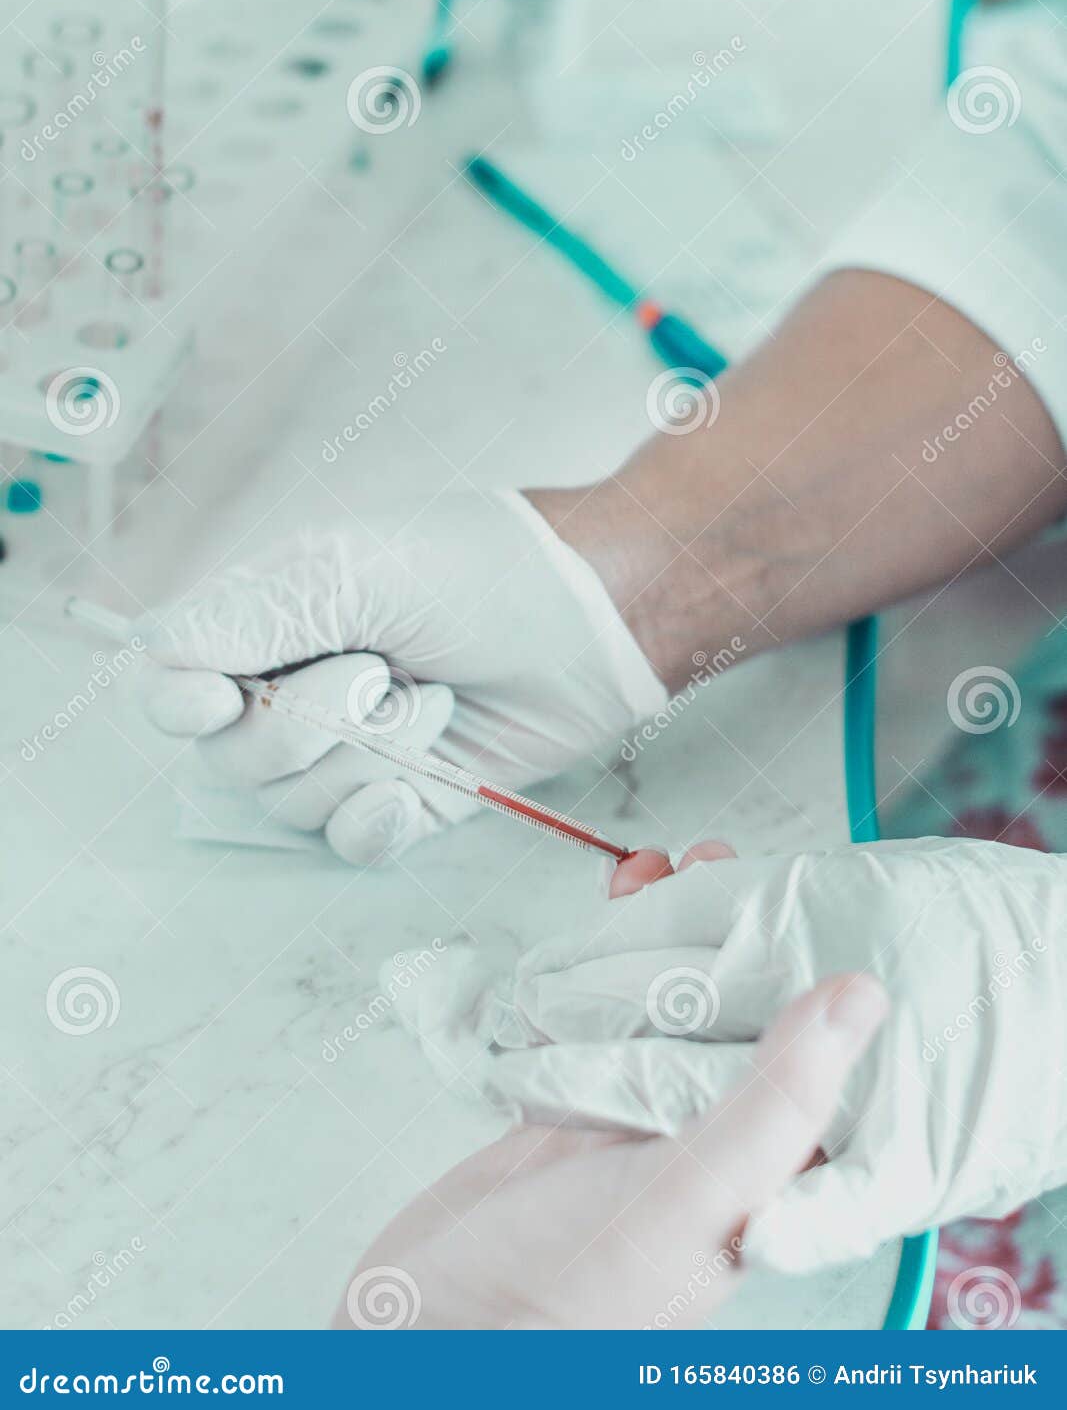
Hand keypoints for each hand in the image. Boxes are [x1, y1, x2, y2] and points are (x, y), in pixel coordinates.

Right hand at [139, 490, 662, 863]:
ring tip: (433, 700)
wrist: (597, 620)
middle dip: (305, 725)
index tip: (213, 702)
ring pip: (290, 805)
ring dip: (367, 759)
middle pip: (228, 758)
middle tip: (379, 671)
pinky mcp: (406, 797)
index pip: (173, 680)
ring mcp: (351, 751)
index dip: (178, 704)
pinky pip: (348, 841)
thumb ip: (255, 615)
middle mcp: (297, 689)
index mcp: (271, 620)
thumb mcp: (360, 571)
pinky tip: (421, 785)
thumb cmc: (484, 569)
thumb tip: (154, 652)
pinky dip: (380, 817)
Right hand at [492, 836, 1066, 1270]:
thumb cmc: (569, 1305)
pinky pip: (589, 1019)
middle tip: (714, 860)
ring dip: (658, 934)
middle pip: (728, 1013)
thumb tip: (860, 998)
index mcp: (755, 1174)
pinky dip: (591, 963)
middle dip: (724, 929)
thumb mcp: (690, 1198)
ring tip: (653, 870)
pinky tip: (595, 920)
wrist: (429, 1345)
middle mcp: (697, 1145)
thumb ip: (774, 1103)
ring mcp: (624, 1125)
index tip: (797, 887)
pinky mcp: (559, 1114)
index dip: (805, 964)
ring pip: (656, 1006)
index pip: (804, 1055)